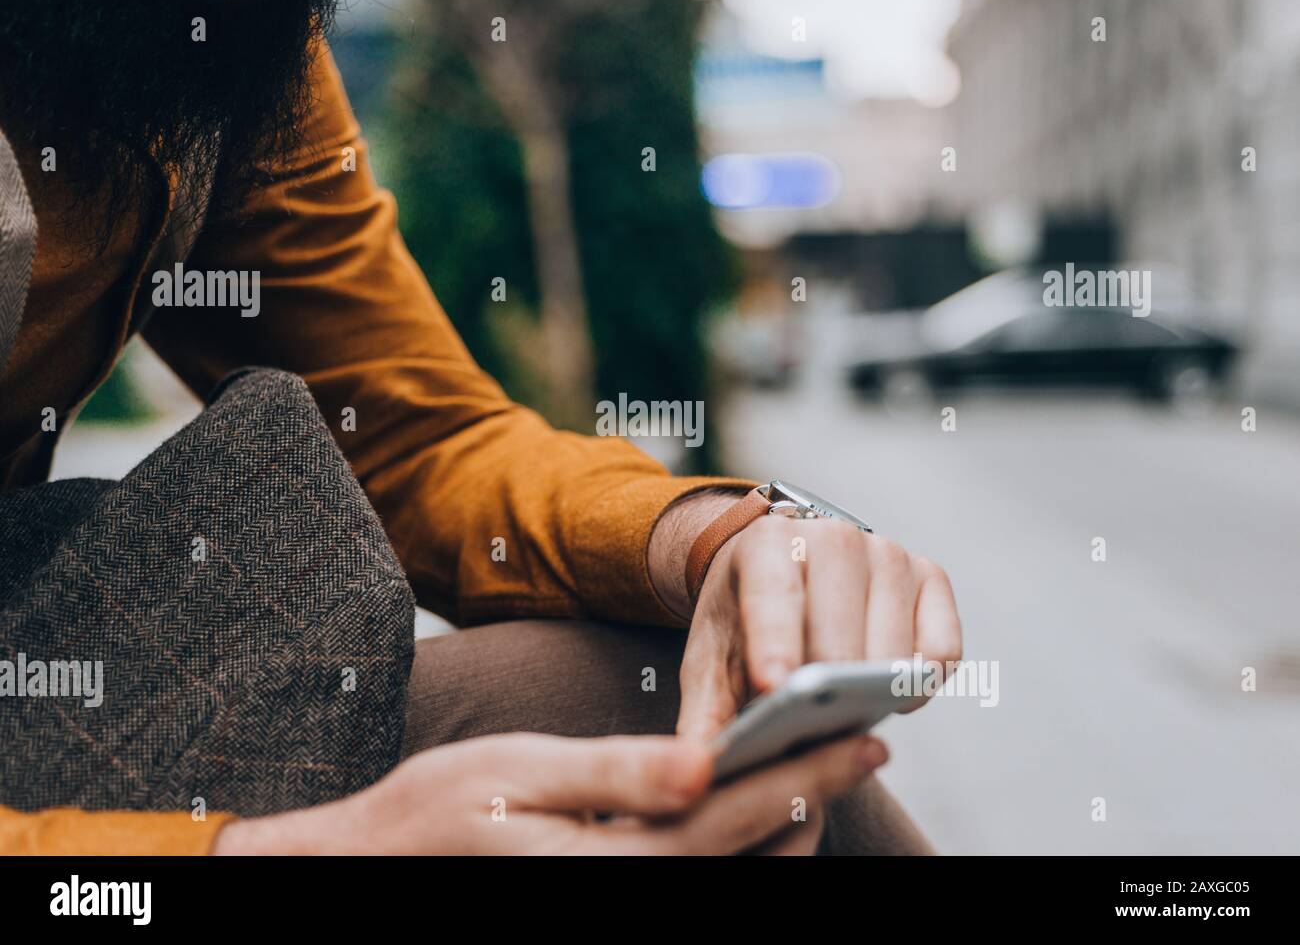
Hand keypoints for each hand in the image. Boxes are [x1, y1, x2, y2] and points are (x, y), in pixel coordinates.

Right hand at [211, 731, 887, 854]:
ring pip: (736, 880)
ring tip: (823, 769)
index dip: (806, 771)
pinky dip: (742, 850)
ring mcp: (626, 906)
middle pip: (754, 860)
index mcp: (618, 861)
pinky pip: (698, 884)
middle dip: (813, 799)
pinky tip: (751, 810)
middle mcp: (635, 898)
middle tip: (862, 743)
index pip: (736, 815)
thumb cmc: (436, 813)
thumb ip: (617, 773)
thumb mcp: (519, 773)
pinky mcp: (613, 900)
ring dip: (788, 828)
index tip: (864, 736)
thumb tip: (706, 762)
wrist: (374, 870)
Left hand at [652, 494, 960, 740]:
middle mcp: (834, 537)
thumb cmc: (743, 621)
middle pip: (839, 639)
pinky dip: (919, 686)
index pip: (774, 597)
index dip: (776, 644)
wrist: (779, 568)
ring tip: (841, 713)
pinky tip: (886, 693)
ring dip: (872, 697)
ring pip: (894, 653)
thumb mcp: (710, 662)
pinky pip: (941, 652)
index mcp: (767, 544)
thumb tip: (700, 771)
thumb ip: (704, 715)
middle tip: (810, 732)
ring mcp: (888, 553)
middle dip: (827, 696)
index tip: (776, 688)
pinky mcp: (930, 575)